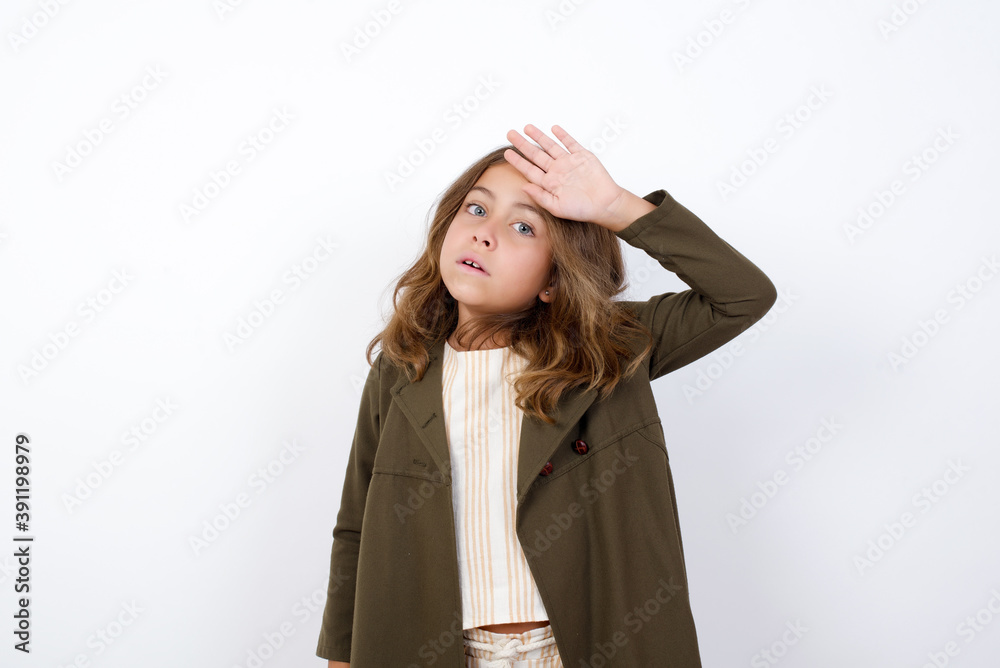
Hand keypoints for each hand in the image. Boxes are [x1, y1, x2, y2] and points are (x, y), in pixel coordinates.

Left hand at [504, 124, 640, 229]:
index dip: (518, 161)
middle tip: (510, 134)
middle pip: (536, 155)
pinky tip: (553, 128)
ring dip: (539, 136)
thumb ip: (540, 196)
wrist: (605, 204)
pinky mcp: (582, 156)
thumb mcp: (557, 207)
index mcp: (550, 183)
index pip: (529, 169)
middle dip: (522, 144)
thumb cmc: (582, 209)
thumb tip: (523, 187)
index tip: (507, 153)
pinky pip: (570, 143)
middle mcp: (557, 171)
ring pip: (550, 146)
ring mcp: (569, 162)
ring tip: (527, 127)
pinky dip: (562, 135)